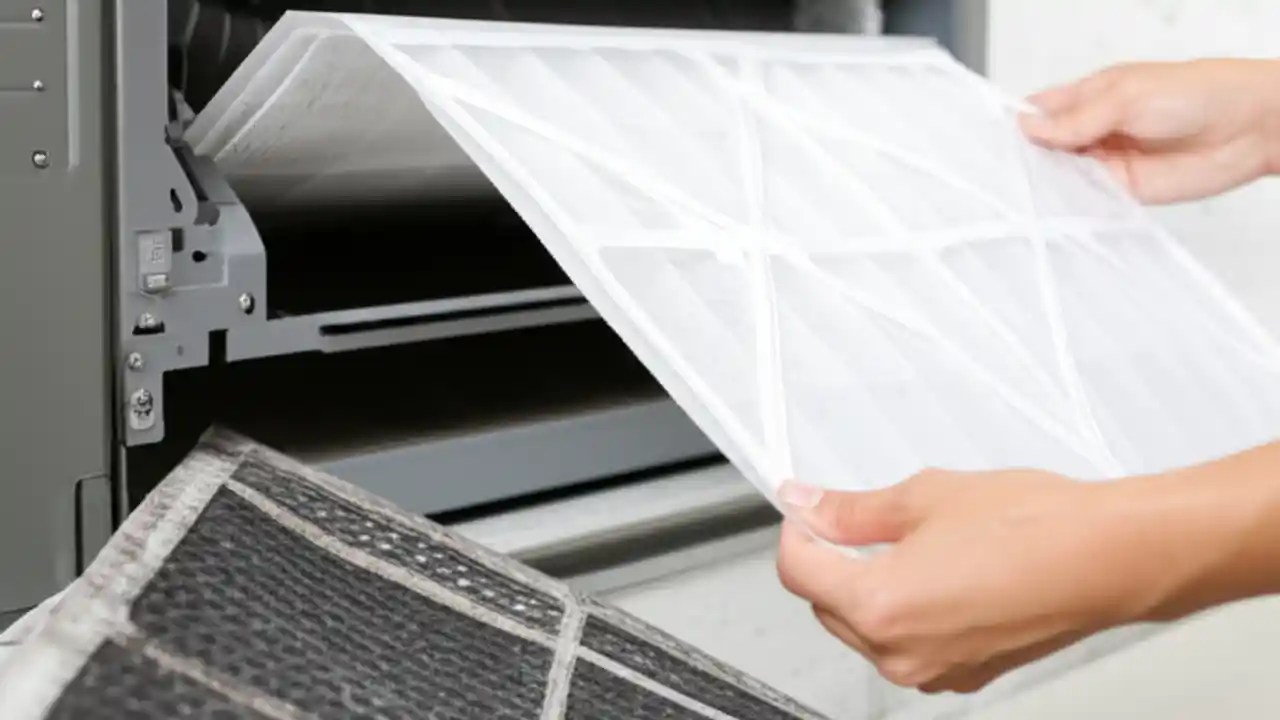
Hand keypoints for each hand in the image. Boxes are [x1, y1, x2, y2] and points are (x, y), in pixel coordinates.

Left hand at [774, 469, 1196, 692]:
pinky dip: (907, 612)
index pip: (797, 572)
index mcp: (879, 606)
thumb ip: (852, 510)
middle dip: (830, 562)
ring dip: (868, 589)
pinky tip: (938, 572)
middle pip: (826, 605)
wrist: (1107, 557)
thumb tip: (810, 506)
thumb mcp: (923, 498)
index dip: (796, 531)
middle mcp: (899, 653)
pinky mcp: (964, 675)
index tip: (806, 509)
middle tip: (854, 519)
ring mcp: (934, 671)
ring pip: (866, 629)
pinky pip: (909, 645)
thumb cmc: (1032, 527)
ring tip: (909, 543)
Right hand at [1019, 59, 1279, 203]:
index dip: (1017, 126)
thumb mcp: (1124, 96)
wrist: (1247, 126)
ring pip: (1062, 178)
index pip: (1039, 113)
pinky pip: (1088, 201)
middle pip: (1045, 150)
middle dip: (1026, 160)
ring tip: (1022, 195)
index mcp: (1088, 98)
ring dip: (1047, 185)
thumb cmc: (1195, 93)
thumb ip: (1076, 118)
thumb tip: (1030, 128)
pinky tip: (1056, 209)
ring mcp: (1106, 162)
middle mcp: (1093, 131)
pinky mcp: (1122, 192)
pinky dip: (1072, 206)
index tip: (992, 142)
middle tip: (1002, 175)